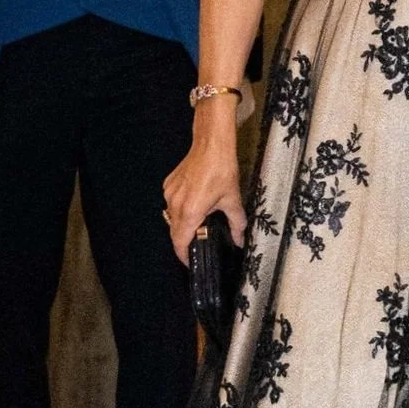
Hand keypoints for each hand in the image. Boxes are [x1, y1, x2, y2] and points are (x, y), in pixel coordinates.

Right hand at [163, 105, 244, 262]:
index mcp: (190, 212)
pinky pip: (172, 204)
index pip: (180, 242)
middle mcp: (175, 204)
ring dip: (183, 225)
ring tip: (199, 225)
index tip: (191, 262)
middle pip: (175, 232)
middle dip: (184, 242)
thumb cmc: (222, 170)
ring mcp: (169, 194)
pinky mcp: (169, 185)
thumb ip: (236, 224)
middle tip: (198, 245)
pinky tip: (195, 206)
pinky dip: (181, 210)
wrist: (211, 145)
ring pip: (172, 218)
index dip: (184, 256)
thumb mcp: (232, 200)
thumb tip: (240, 240)